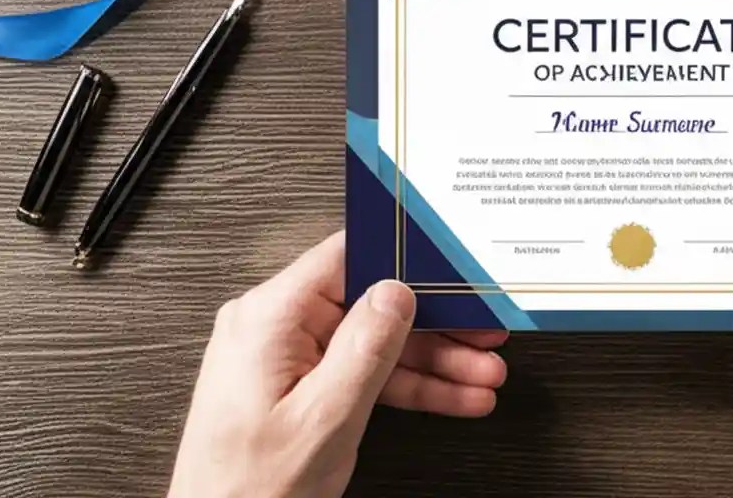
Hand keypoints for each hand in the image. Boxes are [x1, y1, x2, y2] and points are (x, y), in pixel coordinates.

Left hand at [168, 231, 507, 497]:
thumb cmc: (249, 489)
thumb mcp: (323, 417)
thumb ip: (365, 349)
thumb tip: (396, 293)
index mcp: (270, 318)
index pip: (347, 257)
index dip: (405, 257)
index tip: (451, 269)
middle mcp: (274, 328)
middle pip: (371, 304)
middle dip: (435, 325)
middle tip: (483, 334)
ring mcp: (285, 357)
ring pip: (374, 342)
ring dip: (432, 360)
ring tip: (482, 375)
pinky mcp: (297, 384)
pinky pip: (360, 371)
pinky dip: (406, 385)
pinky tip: (451, 395)